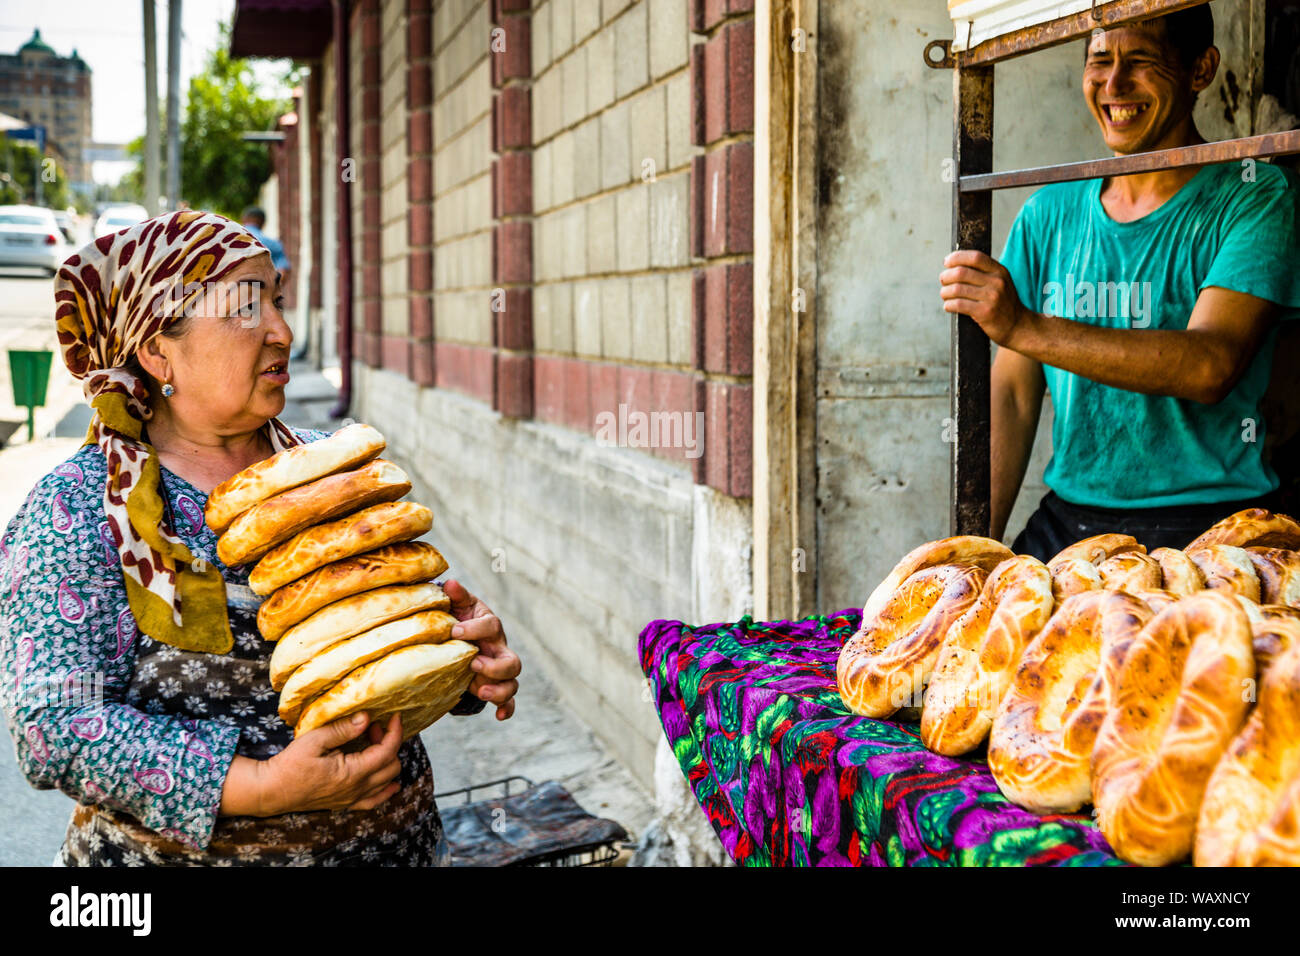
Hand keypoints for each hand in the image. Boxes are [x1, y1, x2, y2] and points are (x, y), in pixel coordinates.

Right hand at [254, 711, 403, 814]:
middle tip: (373, 727)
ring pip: (387, 782)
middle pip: (392, 766)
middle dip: (389, 743)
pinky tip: (387, 781)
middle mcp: (357, 789)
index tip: (395, 716)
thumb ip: (343, 730)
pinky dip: (385, 789)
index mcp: (353, 772)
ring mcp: (352, 799)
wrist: (272, 790)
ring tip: (371, 743)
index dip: (395, 731)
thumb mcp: (315, 740)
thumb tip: (366, 718)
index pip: (388, 751)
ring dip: (386, 760)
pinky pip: (374, 800)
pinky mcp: (345, 804)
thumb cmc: (290, 764)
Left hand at [443, 578, 520, 720]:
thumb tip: (449, 583)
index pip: (492, 625)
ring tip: (479, 691)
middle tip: (472, 663)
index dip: (475, 629)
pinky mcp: (496, 686)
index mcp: (490, 627)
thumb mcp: (458, 607)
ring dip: (499, 689)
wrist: (463, 638)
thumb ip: (456, 596)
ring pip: (512, 683)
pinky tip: (497, 716)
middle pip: (512, 661)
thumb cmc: (461, 620)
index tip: (455, 631)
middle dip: (494, 666)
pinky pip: (509, 700)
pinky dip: (506, 708)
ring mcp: (500, 671)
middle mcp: (500, 650)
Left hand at [940, 250, 1034, 346]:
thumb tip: (955, 265)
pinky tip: (949, 306)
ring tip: (945, 295)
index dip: (957, 257)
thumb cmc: (1003, 303)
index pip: (975, 257)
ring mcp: (992, 298)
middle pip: (961, 272)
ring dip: (945, 292)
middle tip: (943, 281)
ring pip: (957, 289)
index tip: (947, 262)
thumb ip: (984, 272)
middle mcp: (997, 282)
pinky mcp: (985, 313)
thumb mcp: (1001, 282)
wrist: (1018, 326)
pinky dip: (948, 305)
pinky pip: (958, 305)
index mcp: (999, 271)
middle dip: (946, 276)